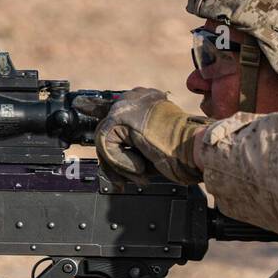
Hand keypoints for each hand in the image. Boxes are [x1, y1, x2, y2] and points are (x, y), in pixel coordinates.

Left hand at [91, 87, 206, 184]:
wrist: (197, 151)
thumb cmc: (184, 154)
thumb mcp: (153, 146)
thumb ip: (131, 145)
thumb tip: (107, 159)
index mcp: (147, 99)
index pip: (113, 104)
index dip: (94, 107)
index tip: (80, 105)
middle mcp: (136, 96)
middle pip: (105, 127)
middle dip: (110, 159)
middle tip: (121, 181)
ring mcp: (127, 105)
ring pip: (104, 139)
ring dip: (120, 165)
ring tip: (141, 173)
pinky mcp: (121, 118)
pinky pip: (106, 146)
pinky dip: (122, 163)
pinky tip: (141, 167)